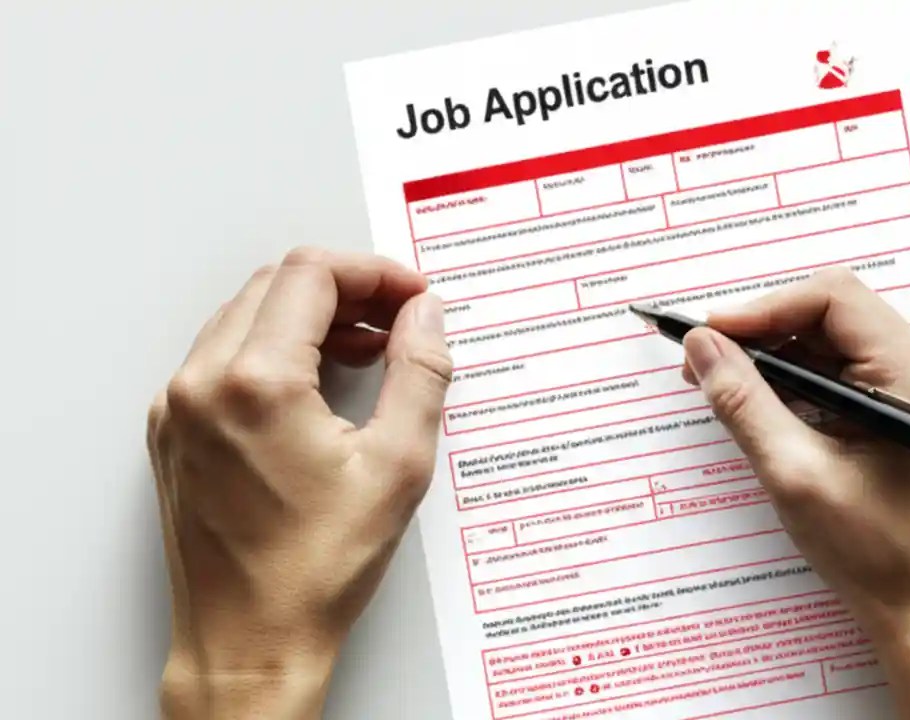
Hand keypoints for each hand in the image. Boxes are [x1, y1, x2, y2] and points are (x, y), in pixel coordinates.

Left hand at [146, 248, 451, 718]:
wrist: (250, 639)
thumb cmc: (314, 571)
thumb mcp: (397, 466)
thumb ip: (419, 374)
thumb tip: (426, 317)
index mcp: (255, 384)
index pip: (311, 275)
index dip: (373, 273)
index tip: (411, 296)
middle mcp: (202, 385)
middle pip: (275, 285)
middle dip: (344, 289)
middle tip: (397, 318)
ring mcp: (178, 408)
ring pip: (245, 316)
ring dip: (308, 316)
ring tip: (367, 349)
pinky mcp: (172, 431)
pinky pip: (221, 357)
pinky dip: (273, 348)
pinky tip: (317, 381)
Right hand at [682, 268, 909, 718]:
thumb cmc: (876, 552)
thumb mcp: (795, 473)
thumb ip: (744, 402)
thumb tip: (702, 348)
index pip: (832, 299)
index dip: (763, 309)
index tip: (710, 336)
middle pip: (830, 313)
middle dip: (763, 331)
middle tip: (705, 360)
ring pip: (831, 340)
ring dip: (775, 355)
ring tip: (721, 382)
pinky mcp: (901, 407)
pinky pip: (841, 369)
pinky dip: (796, 379)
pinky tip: (758, 401)